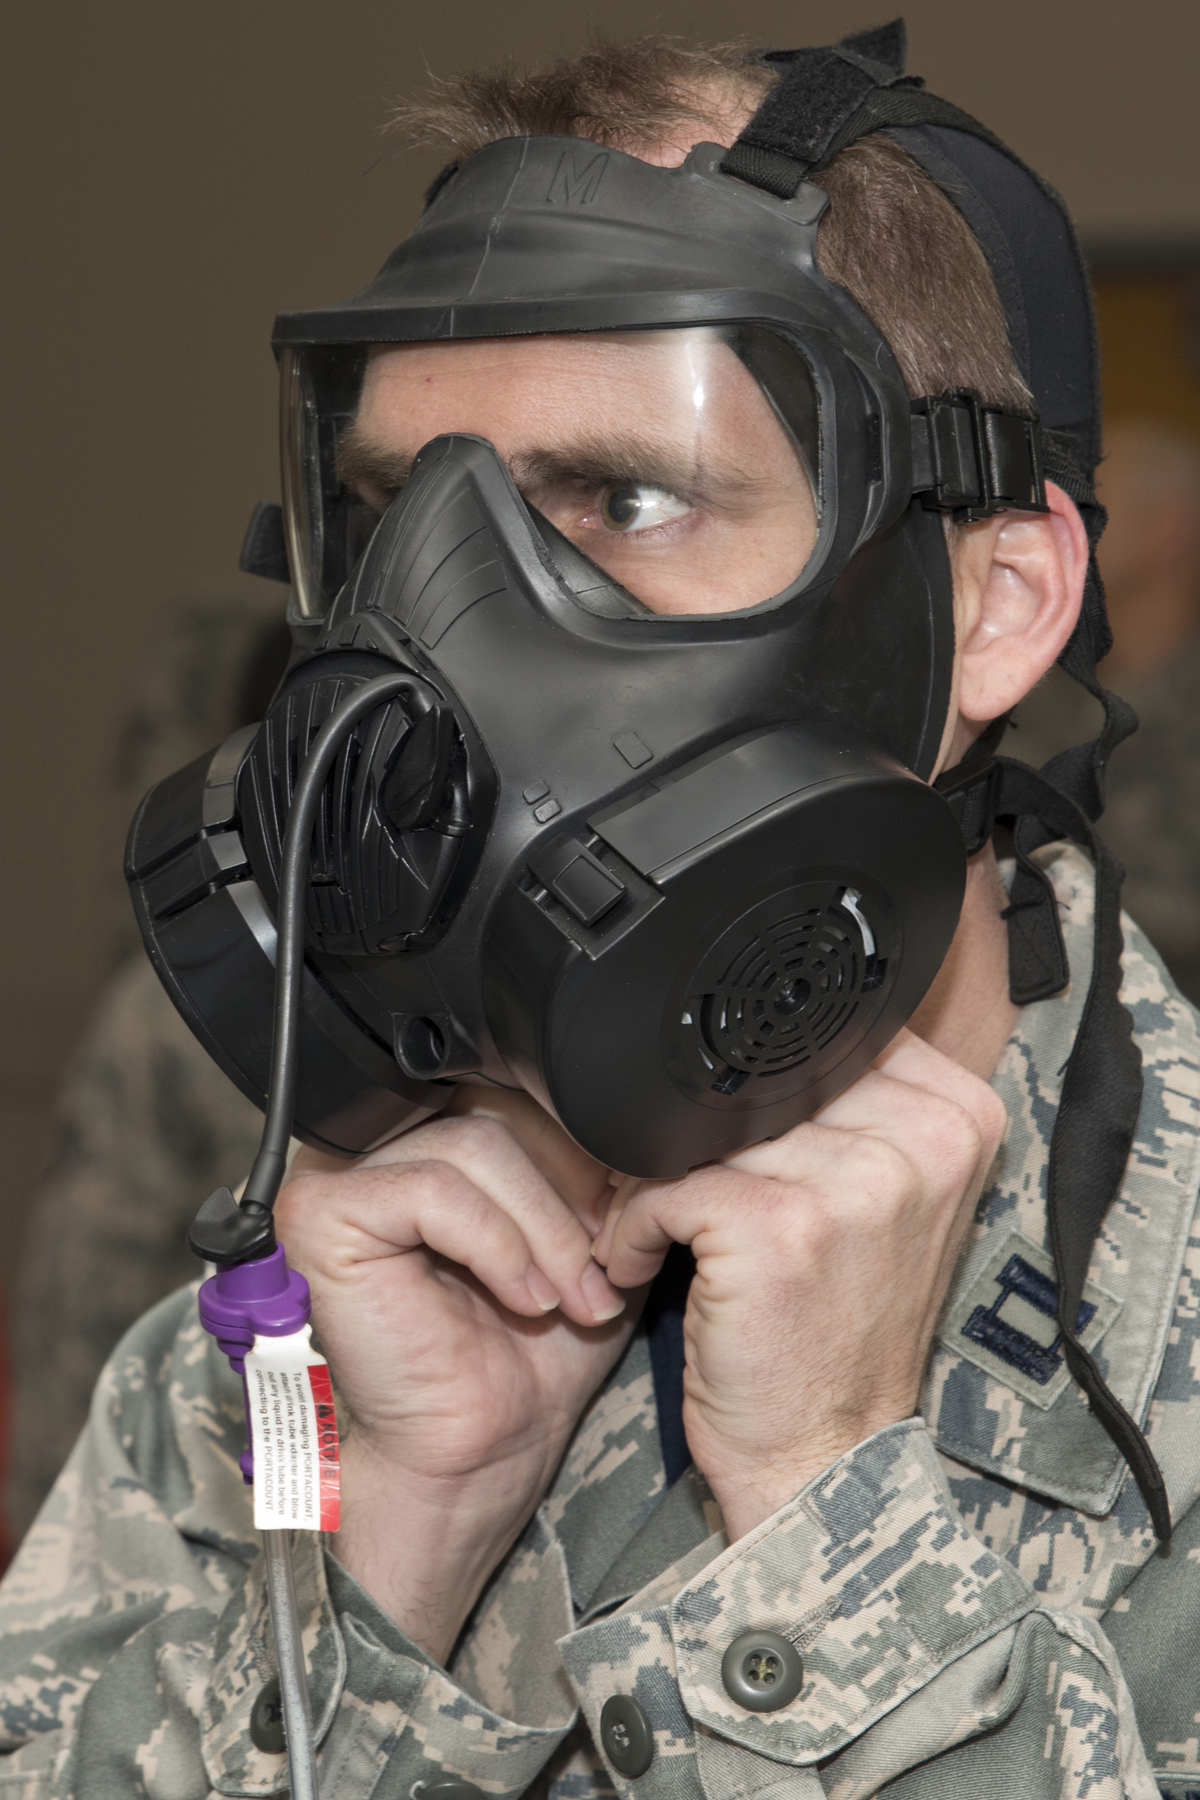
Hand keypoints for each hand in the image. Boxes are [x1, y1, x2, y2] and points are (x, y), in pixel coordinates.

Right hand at [274, 1088, 632, 1659]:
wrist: (481, 1448)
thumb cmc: (527, 1350)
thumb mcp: (588, 1228)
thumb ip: (598, 1156)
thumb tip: (638, 1100)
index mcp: (429, 1124)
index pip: (514, 1080)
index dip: (583, 1143)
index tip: (623, 1216)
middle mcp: (372, 1136)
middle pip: (497, 1102)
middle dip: (570, 1186)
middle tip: (604, 1264)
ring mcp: (337, 1170)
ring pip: (475, 1144)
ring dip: (544, 1227)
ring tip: (569, 1295)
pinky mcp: (323, 1214)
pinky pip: (433, 1190)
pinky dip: (498, 1245)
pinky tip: (524, 1298)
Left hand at [594, 1030, 1005, 1539]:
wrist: (829, 1463)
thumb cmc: (846, 1333)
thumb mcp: (888, 1203)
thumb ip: (854, 1108)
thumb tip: (761, 1028)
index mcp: (959, 1117)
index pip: (827, 1035)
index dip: (761, 1085)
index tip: (735, 1146)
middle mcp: (919, 1141)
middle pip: (762, 1080)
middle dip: (697, 1134)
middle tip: (673, 1194)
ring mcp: (852, 1183)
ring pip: (704, 1129)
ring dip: (652, 1182)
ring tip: (652, 1232)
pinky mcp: (777, 1226)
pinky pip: (665, 1185)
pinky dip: (631, 1227)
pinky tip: (638, 1266)